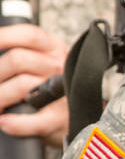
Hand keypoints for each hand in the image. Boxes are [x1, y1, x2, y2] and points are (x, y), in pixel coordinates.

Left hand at [0, 23, 68, 147]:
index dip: (4, 36)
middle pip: (18, 59)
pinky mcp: (58, 118)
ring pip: (21, 85)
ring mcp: (61, 92)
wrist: (82, 118)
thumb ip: (24, 54)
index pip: (29, 35)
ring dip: (0, 97)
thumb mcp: (44, 63)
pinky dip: (14, 123)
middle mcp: (60, 66)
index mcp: (54, 49)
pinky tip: (4, 122)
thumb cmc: (54, 90)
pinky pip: (33, 120)